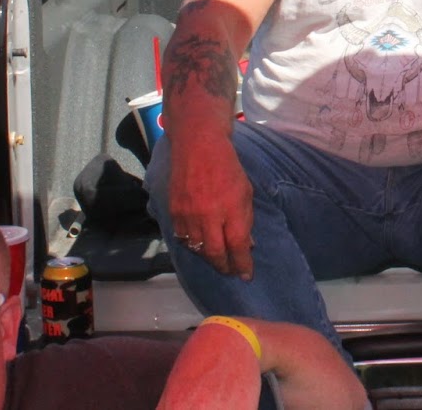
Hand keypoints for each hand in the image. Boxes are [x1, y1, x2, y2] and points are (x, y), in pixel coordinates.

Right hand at [168, 129, 254, 278]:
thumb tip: (247, 245)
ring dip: (209, 259)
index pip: (237, 246)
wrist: (198, 147)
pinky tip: (200, 246)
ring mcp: (189, 214)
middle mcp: (209, 215)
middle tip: (231, 272)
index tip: (246, 275)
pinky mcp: (174, 211)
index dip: (242, 264)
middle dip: (225, 267)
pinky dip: (192, 246)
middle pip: (215, 253)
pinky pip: (182, 238)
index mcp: (231, 208)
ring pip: (197, 249)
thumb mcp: (245, 191)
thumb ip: (245, 219)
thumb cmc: (228, 168)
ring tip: (218, 261)